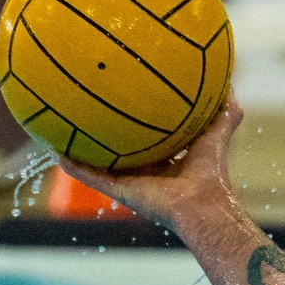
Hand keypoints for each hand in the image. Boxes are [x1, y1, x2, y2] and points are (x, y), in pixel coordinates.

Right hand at [53, 100, 243, 230]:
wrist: (200, 202)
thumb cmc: (211, 168)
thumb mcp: (218, 133)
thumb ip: (225, 112)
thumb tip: (228, 82)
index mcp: (170, 161)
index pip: (152, 140)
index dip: (142, 124)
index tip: (130, 104)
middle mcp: (149, 172)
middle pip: (124, 152)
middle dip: (109, 136)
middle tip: (90, 112)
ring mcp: (131, 182)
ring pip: (101, 165)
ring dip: (83, 151)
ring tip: (62, 131)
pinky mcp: (118, 191)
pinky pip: (90, 176)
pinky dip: (74, 166)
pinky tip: (56, 151)